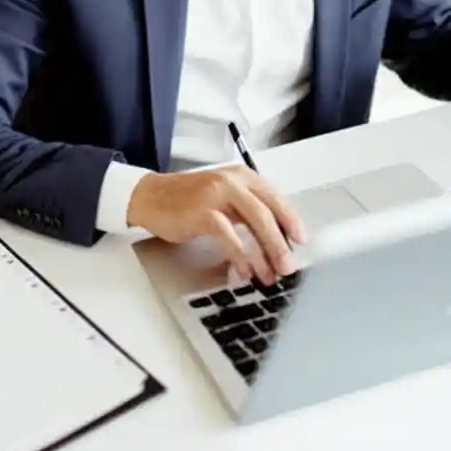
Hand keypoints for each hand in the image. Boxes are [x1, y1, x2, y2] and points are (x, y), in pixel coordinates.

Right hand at [127, 166, 307, 284]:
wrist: (149, 197)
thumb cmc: (186, 200)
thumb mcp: (222, 198)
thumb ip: (246, 212)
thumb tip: (273, 242)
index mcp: (242, 176)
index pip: (275, 198)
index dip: (291, 221)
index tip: (301, 241)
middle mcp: (233, 181)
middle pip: (268, 212)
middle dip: (281, 243)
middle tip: (288, 266)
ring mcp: (217, 194)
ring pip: (254, 222)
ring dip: (265, 253)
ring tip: (270, 274)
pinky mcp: (202, 212)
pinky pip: (230, 236)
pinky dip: (240, 256)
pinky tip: (244, 270)